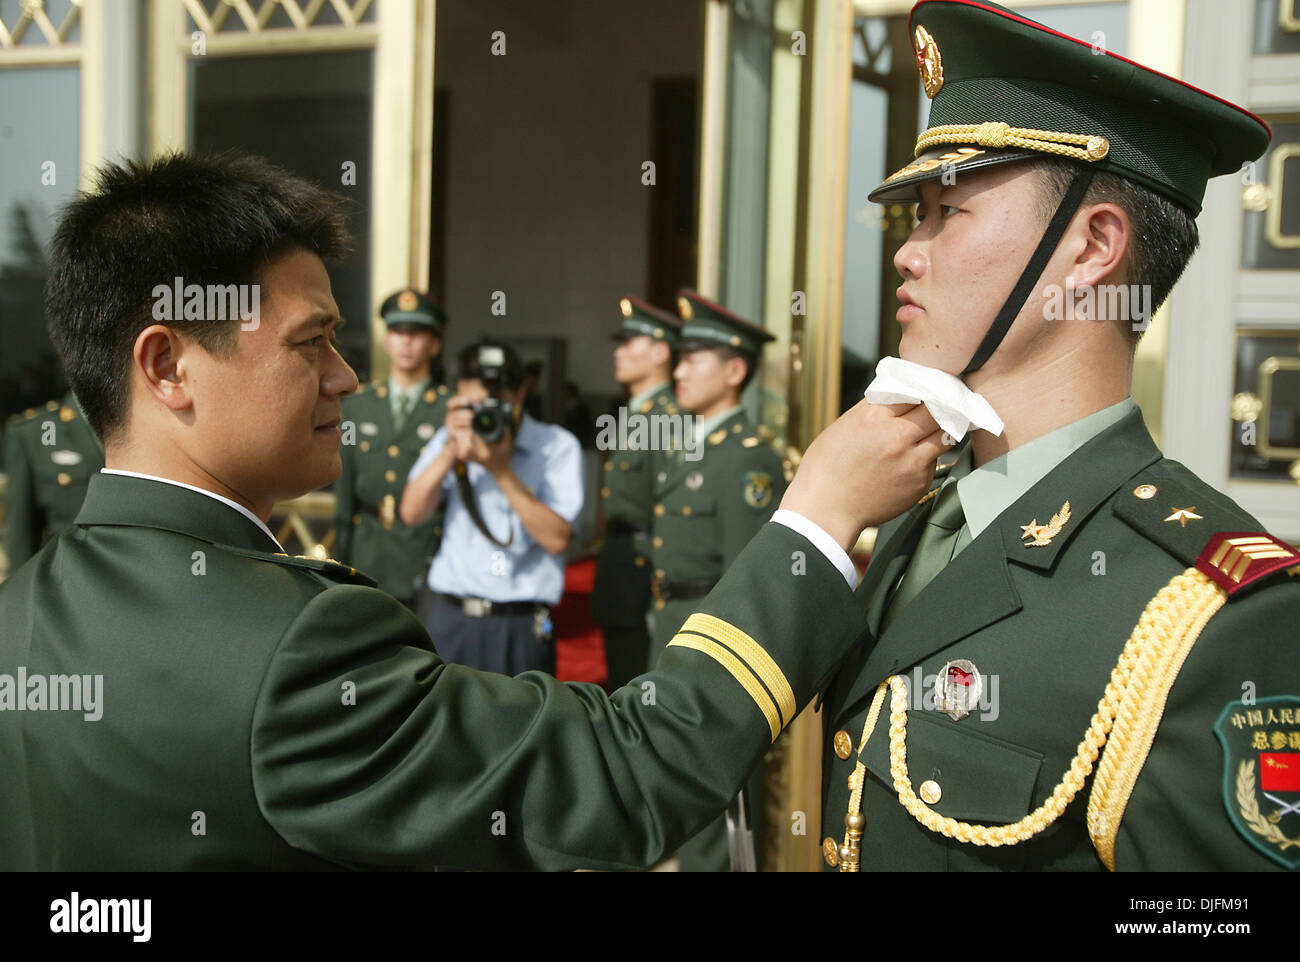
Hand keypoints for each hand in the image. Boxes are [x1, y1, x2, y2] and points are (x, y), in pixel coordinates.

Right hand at [780, 399, 951, 550]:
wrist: (826, 510)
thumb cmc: (826, 468)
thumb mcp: (843, 426)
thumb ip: (874, 409)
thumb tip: (897, 394)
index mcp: (873, 417)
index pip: (914, 389)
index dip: (921, 387)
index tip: (925, 388)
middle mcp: (897, 437)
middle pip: (936, 408)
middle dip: (938, 405)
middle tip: (938, 404)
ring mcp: (912, 461)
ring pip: (945, 433)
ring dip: (940, 428)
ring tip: (931, 428)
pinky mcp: (919, 482)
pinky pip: (934, 460)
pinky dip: (927, 455)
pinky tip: (911, 459)